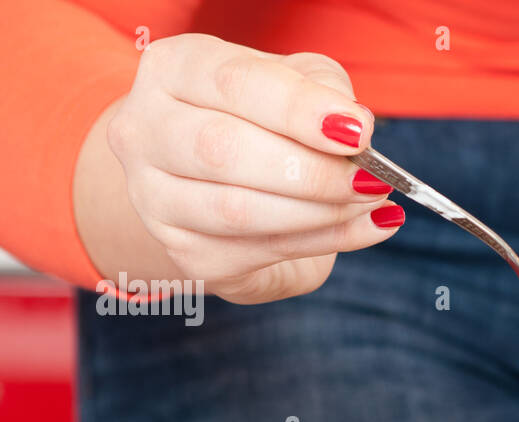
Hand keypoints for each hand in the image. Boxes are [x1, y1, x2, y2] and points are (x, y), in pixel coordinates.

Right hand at [77, 34, 398, 303]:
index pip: (233, 83)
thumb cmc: (260, 122)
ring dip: (322, 211)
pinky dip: (328, 240)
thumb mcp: (293, 84)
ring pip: (238, 211)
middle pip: (223, 151)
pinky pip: (263, 252)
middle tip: (371, 177)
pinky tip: (367, 227)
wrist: (213, 187)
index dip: (299, 109)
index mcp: (172, 70)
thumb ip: (323, 90)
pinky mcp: (188, 255)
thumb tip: (356, 126)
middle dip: (311, 169)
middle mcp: (146, 132)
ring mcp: (157, 200)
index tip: (357, 131)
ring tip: (372, 199)